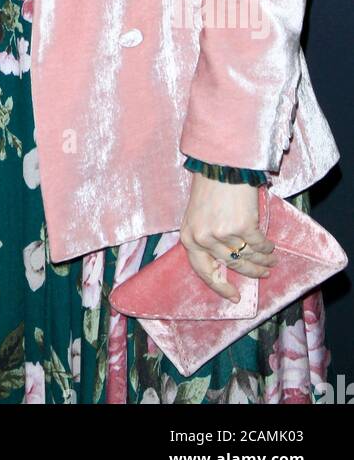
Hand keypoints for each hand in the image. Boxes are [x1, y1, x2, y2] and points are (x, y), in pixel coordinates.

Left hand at [179, 172, 276, 300]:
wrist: (221, 163)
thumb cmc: (209, 187)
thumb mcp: (196, 215)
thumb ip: (205, 238)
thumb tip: (222, 265)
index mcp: (189, 237)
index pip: (203, 271)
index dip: (220, 286)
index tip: (234, 296)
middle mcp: (203, 238)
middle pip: (231, 265)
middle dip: (251, 272)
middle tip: (264, 274)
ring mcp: (223, 233)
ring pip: (248, 256)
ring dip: (262, 261)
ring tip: (272, 261)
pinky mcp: (243, 226)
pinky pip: (259, 244)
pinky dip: (267, 247)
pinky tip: (271, 246)